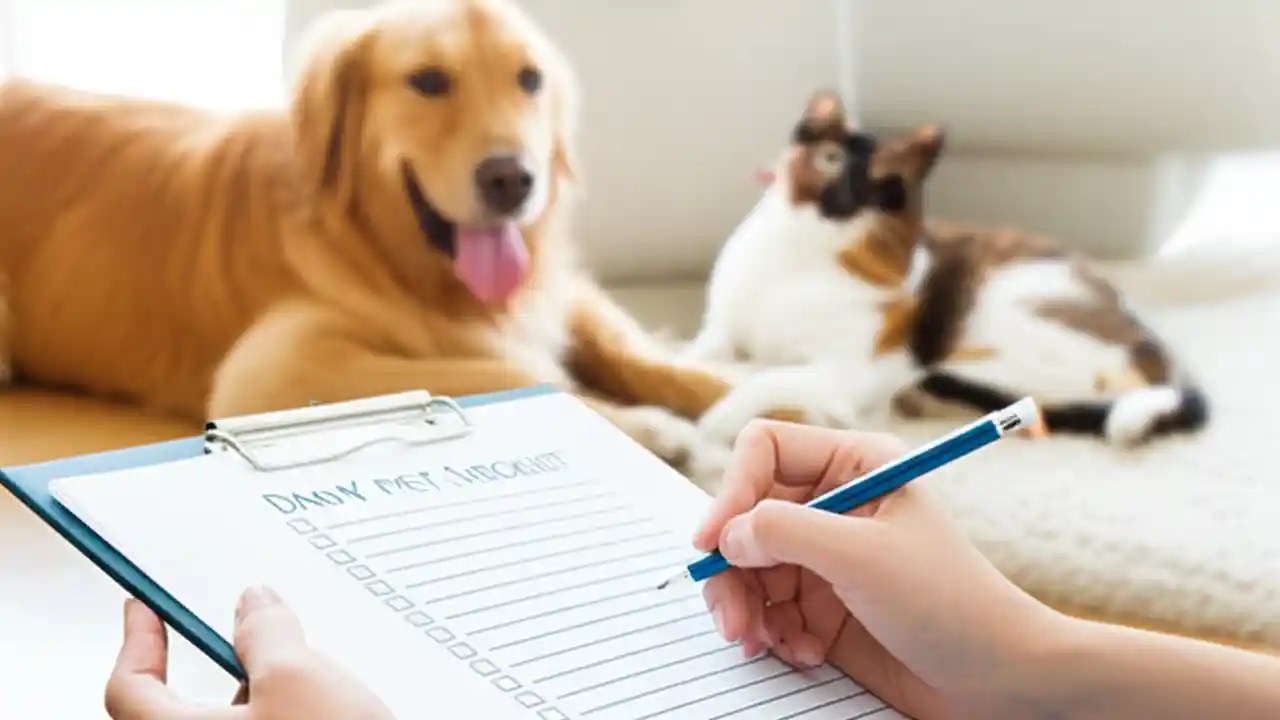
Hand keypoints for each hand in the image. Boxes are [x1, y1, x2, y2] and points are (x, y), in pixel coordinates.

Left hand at [105, 586, 394, 719]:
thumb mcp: (298, 676)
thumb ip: (266, 632)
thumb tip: (255, 607)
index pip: (129, 688)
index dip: (137, 640)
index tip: (144, 609)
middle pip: (180, 711)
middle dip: (214, 666)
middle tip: (240, 635)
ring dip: (254, 697)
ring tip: (301, 676)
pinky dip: (280, 718)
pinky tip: (320, 712)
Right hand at [693, 420, 1058, 719]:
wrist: (998, 681)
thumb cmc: (952, 605)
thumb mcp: (863, 557)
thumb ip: (786, 532)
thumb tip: (727, 534)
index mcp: (855, 464)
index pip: (764, 451)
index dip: (732, 492)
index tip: (714, 544)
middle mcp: (835, 502)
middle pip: (746, 514)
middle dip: (733, 569)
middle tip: (733, 619)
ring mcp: (827, 554)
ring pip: (748, 566)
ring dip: (746, 608)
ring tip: (760, 643)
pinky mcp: (824, 602)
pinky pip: (769, 607)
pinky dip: (773, 633)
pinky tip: (803, 653)